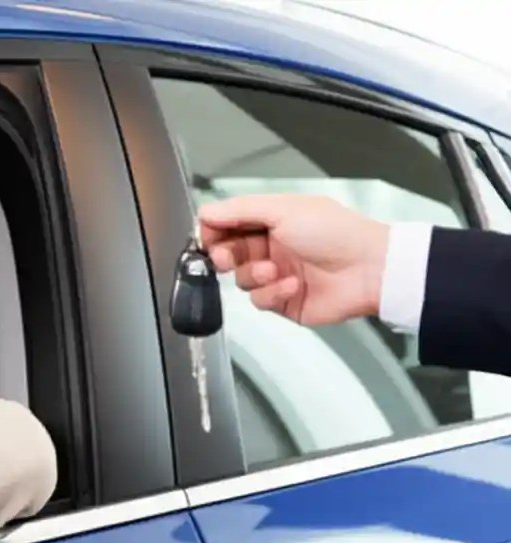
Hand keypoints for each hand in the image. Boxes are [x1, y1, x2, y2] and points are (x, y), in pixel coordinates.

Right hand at [197, 193, 389, 325]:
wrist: (369, 270)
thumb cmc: (336, 233)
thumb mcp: (283, 209)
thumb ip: (239, 210)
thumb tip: (205, 212)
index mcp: (270, 220)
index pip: (227, 224)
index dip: (214, 231)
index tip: (209, 237)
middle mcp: (271, 246)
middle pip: (227, 252)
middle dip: (224, 255)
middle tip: (227, 258)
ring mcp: (276, 274)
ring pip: (240, 279)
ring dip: (255, 274)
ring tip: (276, 270)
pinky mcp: (282, 300)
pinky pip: (258, 301)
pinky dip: (273, 293)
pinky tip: (293, 284)